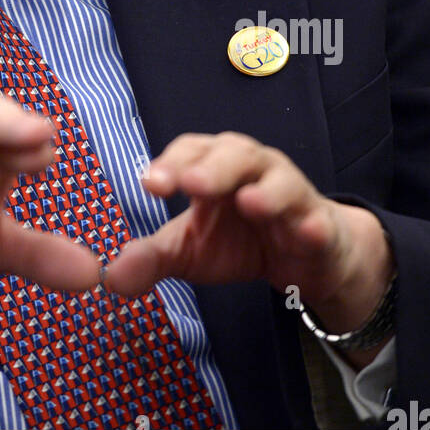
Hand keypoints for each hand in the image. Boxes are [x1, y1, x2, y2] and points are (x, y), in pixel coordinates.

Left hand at [102, 132, 393, 364]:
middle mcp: (253, 170)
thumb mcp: (190, 250)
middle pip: (235, 154)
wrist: (305, 261)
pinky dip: (310, 225)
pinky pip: (317, 221)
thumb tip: (109, 279)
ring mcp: (290, 194)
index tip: (150, 185)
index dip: (172, 163)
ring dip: (265, 191)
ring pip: (280, 181)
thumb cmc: (239, 241)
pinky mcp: (320, 225)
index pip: (191, 151)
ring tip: (249, 203)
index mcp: (215, 167)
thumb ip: (152, 257)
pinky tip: (303, 232)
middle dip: (214, 167)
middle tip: (194, 185)